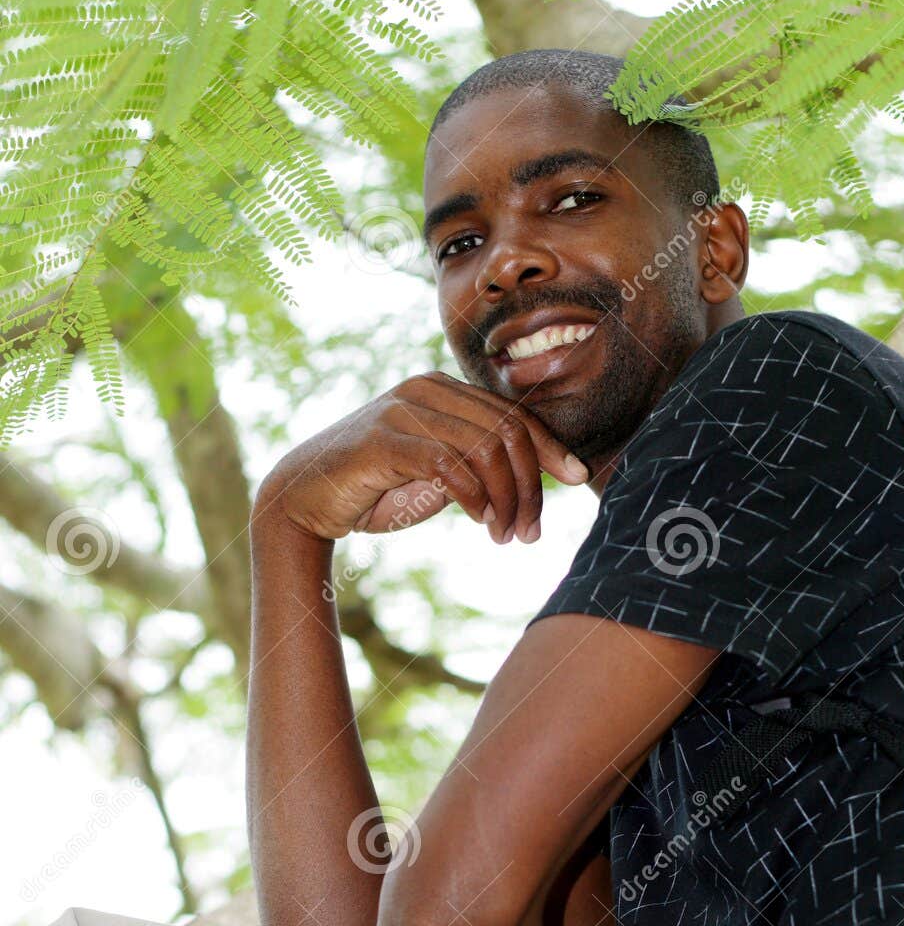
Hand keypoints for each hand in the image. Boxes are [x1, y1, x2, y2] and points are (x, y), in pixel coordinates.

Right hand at [257, 373, 588, 544]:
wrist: (305, 499)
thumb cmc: (374, 490)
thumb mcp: (436, 476)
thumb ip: (475, 467)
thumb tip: (530, 480)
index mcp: (442, 391)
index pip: (513, 413)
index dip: (551, 446)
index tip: (577, 477)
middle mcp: (426, 390)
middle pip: (508, 430)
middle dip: (532, 485)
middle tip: (530, 531)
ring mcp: (404, 410)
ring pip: (486, 447)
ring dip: (507, 498)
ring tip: (506, 535)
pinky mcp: (385, 441)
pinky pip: (450, 463)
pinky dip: (476, 496)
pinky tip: (481, 521)